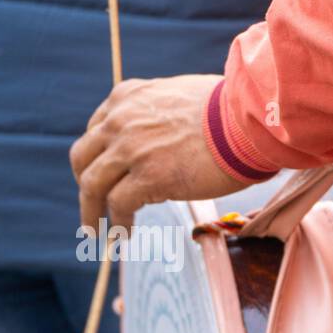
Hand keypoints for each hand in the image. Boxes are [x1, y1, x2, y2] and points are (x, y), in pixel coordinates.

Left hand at [70, 74, 247, 230]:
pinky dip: (118, 224)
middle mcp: (121, 120)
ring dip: (92, 212)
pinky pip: (119, 205)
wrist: (248, 120)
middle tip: (91, 206)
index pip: (97, 130)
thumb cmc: (231, 110)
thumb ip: (162, 114)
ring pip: (93, 185)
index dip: (99, 157)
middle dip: (85, 184)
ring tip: (98, 233)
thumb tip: (171, 135)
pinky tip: (124, 236)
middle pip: (84, 158)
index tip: (105, 174)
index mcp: (127, 98)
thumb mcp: (181, 96)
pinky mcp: (149, 177)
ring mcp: (131, 149)